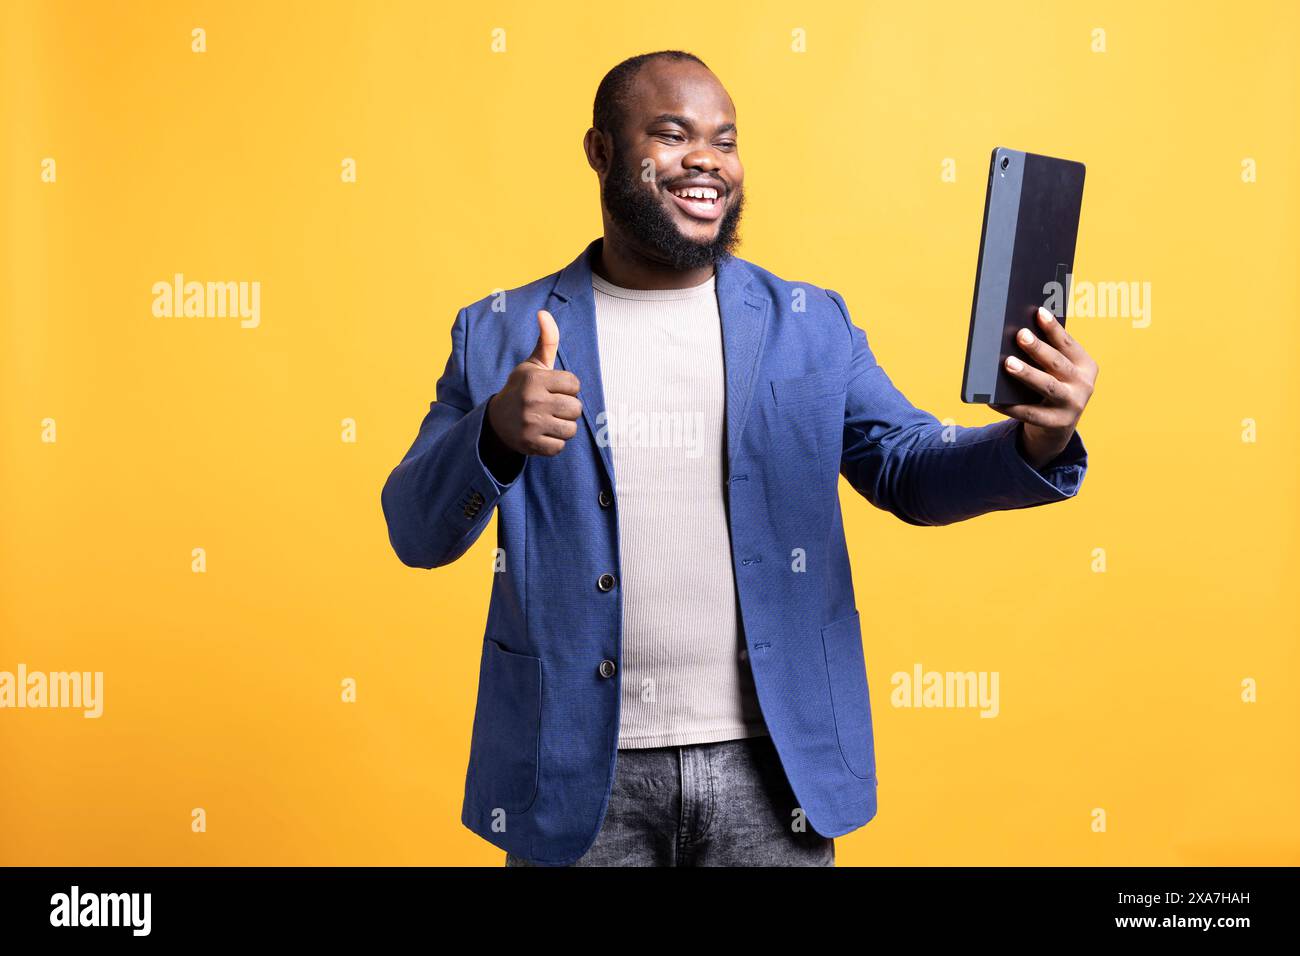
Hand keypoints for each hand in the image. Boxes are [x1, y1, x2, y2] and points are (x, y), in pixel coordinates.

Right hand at [485, 309, 582, 456]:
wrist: (496, 421)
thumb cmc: (522, 389)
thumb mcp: (532, 365)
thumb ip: (546, 340)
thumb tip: (544, 312)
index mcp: (535, 379)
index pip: (575, 384)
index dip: (568, 387)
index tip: (555, 389)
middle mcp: (532, 401)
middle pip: (576, 408)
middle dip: (568, 408)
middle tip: (552, 407)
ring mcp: (531, 424)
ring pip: (571, 429)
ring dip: (563, 427)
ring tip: (549, 421)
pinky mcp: (530, 445)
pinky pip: (560, 447)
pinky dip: (554, 443)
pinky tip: (542, 434)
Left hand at [990, 307, 1098, 469]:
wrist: (1057, 426)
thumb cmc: (1051, 385)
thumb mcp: (1055, 370)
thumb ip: (1045, 354)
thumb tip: (1017, 333)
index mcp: (1085, 365)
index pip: (1068, 343)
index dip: (1053, 328)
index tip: (1039, 311)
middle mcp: (1084, 385)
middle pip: (1057, 363)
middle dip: (1038, 348)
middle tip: (1020, 334)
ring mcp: (1072, 406)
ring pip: (1047, 386)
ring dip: (1027, 373)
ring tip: (1007, 363)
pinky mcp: (1057, 424)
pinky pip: (1030, 413)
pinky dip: (1010, 406)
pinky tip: (992, 398)